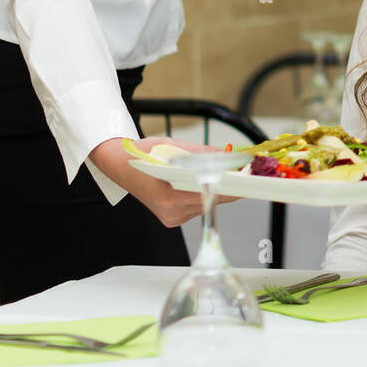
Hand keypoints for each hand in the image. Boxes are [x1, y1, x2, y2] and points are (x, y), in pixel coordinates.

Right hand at [88, 136, 238, 226]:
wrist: (119, 166)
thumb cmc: (143, 154)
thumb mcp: (173, 146)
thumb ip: (203, 153)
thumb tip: (229, 155)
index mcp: (169, 194)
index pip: (211, 193)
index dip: (232, 186)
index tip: (248, 178)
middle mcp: (171, 211)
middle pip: (212, 201)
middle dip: (228, 185)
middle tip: (243, 171)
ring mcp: (172, 218)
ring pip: (206, 204)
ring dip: (215, 190)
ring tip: (219, 173)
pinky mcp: (172, 220)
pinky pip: (198, 207)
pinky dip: (203, 194)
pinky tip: (200, 183)